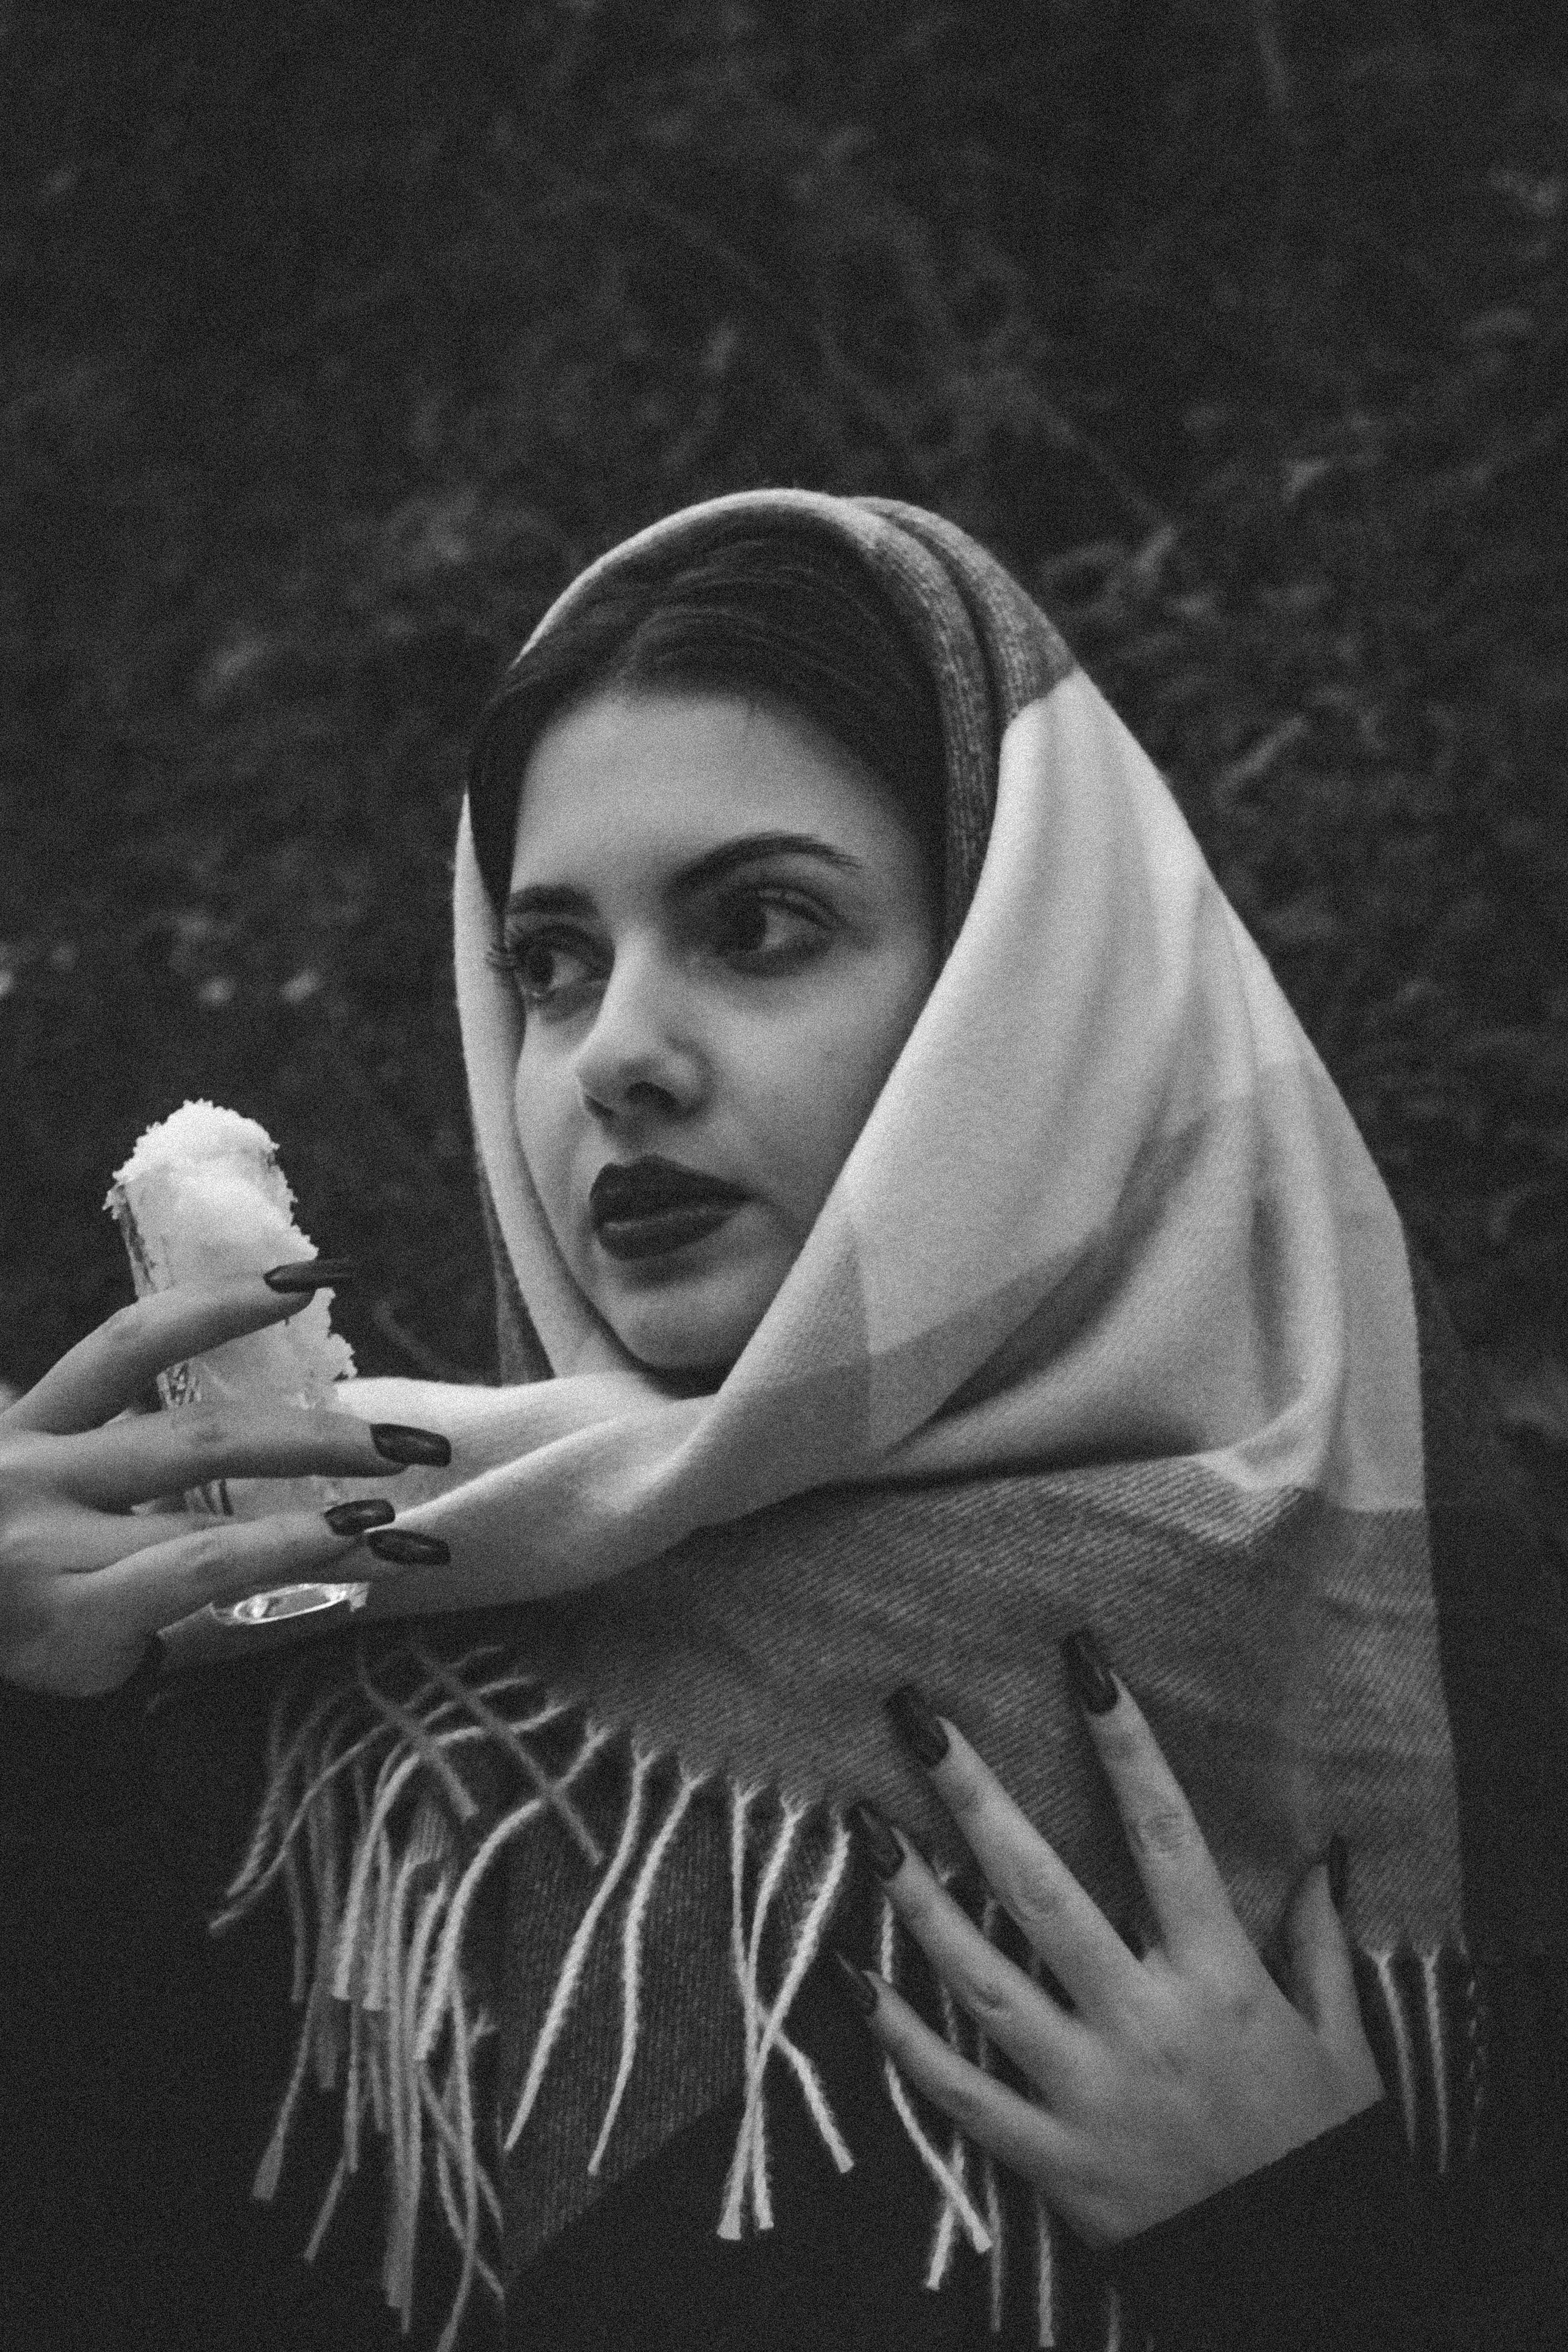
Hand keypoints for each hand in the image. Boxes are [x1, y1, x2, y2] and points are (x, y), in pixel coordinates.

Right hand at [0, 1274, 448, 1696]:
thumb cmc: (12, 1569)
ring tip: (394, 1509)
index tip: (310, 1278)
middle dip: (317, 1432)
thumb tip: (264, 1426)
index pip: (131, 1341)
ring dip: (322, 1506)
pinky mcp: (68, 1619)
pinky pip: (198, 1570)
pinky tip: (340, 1549)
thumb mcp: (43, 1485)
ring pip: (211, 1508)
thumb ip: (118, 1450)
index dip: (222, 1302)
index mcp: (30, 1426)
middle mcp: (32, 1475)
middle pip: (198, 1433)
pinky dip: (280, 1553)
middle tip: (408, 1442)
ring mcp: (45, 1548)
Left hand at [842, 1634, 1383, 2249]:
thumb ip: (1319, 1945)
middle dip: (973, 1793)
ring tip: (865, 1824)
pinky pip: (958, 2089)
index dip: (1124, 1744)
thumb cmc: (1318, 2153)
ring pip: (981, 1976)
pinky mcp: (1051, 2159)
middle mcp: (1143, 2021)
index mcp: (1217, 1979)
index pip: (1162, 1834)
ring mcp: (1087, 2091)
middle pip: (1040, 1887)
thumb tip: (1323, 1855)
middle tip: (916, 1717)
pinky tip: (851, 1975)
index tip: (1084, 1664)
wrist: (1303, 2279)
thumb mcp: (1343, 2046)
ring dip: (915, 1898)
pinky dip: (899, 2035)